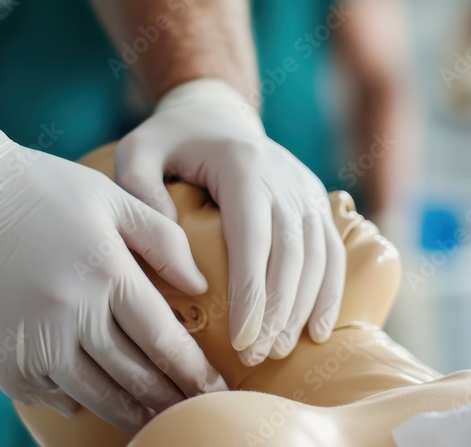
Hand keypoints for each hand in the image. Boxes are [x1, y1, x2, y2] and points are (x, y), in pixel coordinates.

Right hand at [0, 112, 225, 430]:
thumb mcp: (106, 196)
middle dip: (169, 398)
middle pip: (134, 373)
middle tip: (193, 414)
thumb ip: (160, 237)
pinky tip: (85, 406)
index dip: (194, 371)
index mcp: (106, 271)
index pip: (163, 337)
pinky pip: (43, 393)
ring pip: (93, 392)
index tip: (216, 392)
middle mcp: (73, 310)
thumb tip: (199, 284)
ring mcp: (32, 337)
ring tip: (151, 422)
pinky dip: (68, 403)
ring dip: (127, 412)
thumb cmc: (36, 186)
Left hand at [115, 79, 346, 365]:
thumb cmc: (170, 140)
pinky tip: (317, 331)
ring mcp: (304, 189)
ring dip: (303, 308)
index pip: (253, 236)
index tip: (241, 339)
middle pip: (291, 252)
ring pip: (317, 256)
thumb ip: (141, 191)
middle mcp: (283, 176)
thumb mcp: (140, 151)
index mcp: (242, 164)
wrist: (215, 113)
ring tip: (279, 351)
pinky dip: (329, 292)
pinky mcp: (315, 202)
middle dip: (277, 311)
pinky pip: (331, 251)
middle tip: (256, 357)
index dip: (252, 291)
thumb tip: (170, 250)